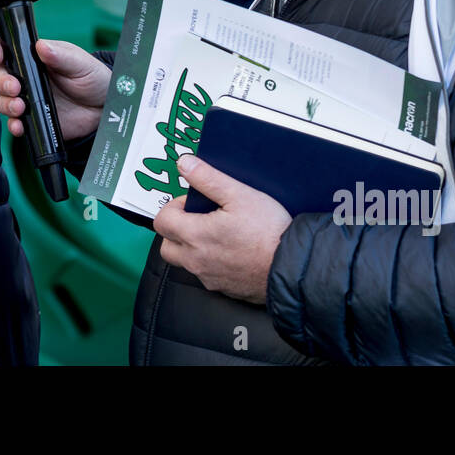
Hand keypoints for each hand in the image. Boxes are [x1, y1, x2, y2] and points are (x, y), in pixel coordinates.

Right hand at [0, 37, 110, 140]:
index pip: (6, 48)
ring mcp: (28, 98)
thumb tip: (41, 46)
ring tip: (20, 107)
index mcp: (35, 58)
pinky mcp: (32, 119)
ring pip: (1, 99)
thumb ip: (61, 55)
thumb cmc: (93, 79)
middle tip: (14, 87)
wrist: (104, 110)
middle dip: (0, 81)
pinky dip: (13, 124)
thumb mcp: (81, 63)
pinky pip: (14, 122)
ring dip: (5, 103)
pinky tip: (20, 125)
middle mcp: (27, 77)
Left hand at [153, 154, 292, 305]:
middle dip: (175, 230)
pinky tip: (230, 250)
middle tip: (197, 218)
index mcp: (195, 236)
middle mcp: (196, 261)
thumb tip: (184, 164)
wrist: (292, 267)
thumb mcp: (239, 195)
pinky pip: (205, 275)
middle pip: (167, 246)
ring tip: (215, 233)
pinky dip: (209, 262)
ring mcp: (209, 278)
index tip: (193, 202)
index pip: (162, 221)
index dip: (174, 206)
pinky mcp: (223, 289)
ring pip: (185, 262)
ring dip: (190, 247)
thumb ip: (207, 178)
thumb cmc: (269, 231)